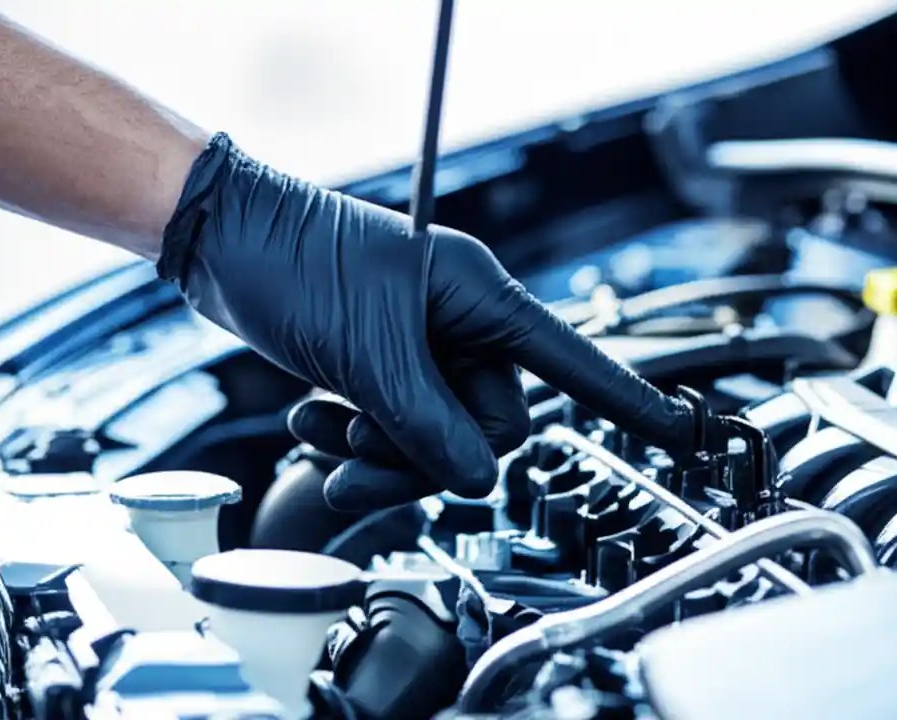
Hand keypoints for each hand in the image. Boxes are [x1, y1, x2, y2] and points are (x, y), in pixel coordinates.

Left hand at [159, 133, 693, 509]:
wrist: (220, 238)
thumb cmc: (295, 261)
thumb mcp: (367, 353)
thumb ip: (427, 424)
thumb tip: (478, 478)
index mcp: (482, 299)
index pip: (571, 359)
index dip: (626, 398)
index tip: (676, 429)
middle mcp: (462, 323)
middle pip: (486, 423)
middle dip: (422, 452)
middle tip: (363, 453)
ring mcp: (424, 344)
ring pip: (436, 432)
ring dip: (379, 447)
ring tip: (323, 429)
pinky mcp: (386, 362)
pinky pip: (397, 423)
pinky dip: (355, 432)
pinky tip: (313, 417)